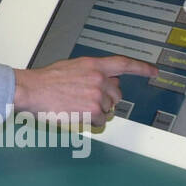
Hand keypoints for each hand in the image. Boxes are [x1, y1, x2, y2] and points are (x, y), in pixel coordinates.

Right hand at [12, 55, 155, 120]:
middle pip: (117, 93)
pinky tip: (77, 114)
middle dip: (107, 98)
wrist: (31, 90)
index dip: (142, 68)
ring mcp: (97, 95)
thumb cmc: (45, 81)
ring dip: (96, 111)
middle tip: (89, 100)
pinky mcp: (93, 110)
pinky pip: (101, 120)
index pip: (124, 64)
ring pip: (108, 109)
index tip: (154, 71)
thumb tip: (101, 81)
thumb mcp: (71, 67)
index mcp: (93, 65)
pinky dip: (91, 121)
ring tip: (77, 106)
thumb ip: (90, 72)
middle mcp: (99, 78)